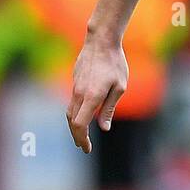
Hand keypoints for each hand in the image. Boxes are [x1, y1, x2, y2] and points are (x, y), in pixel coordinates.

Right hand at [66, 35, 127, 152]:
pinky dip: (75, 114)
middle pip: (72, 121)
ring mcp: (75, 86)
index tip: (87, 149)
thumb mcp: (119, 87)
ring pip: (70, 112)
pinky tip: (82, 117)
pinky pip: (72, 102)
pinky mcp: (74, 81)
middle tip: (84, 147)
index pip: (80, 124)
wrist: (101, 41)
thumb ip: (109, 108)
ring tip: (81, 136)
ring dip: (74, 126)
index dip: (82, 139)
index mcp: (91, 96)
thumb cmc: (115, 63)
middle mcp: (79, 93)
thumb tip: (103, 127)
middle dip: (77, 136)